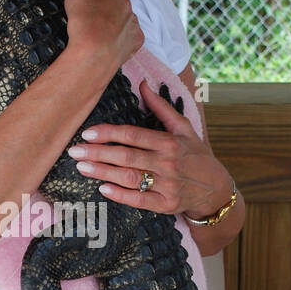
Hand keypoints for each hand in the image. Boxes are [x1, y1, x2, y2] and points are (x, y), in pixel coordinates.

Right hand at [63, 0, 143, 79]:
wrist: (94, 56)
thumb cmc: (84, 28)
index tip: (84, 9)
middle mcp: (126, 6)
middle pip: (113, 5)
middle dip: (103, 12)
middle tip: (90, 24)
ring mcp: (133, 24)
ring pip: (122, 21)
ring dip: (113, 25)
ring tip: (99, 36)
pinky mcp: (136, 41)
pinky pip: (129, 37)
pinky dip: (121, 40)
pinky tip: (110, 44)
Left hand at [66, 79, 232, 218]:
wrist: (216, 189)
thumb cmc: (196, 155)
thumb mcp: (184, 128)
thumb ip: (162, 107)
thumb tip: (143, 84)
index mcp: (169, 142)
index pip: (133, 135)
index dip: (109, 133)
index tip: (87, 133)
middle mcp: (167, 163)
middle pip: (126, 156)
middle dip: (98, 152)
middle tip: (74, 151)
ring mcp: (167, 185)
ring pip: (129, 177)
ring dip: (103, 172)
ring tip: (82, 167)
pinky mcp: (166, 205)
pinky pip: (139, 201)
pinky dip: (120, 195)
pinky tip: (103, 189)